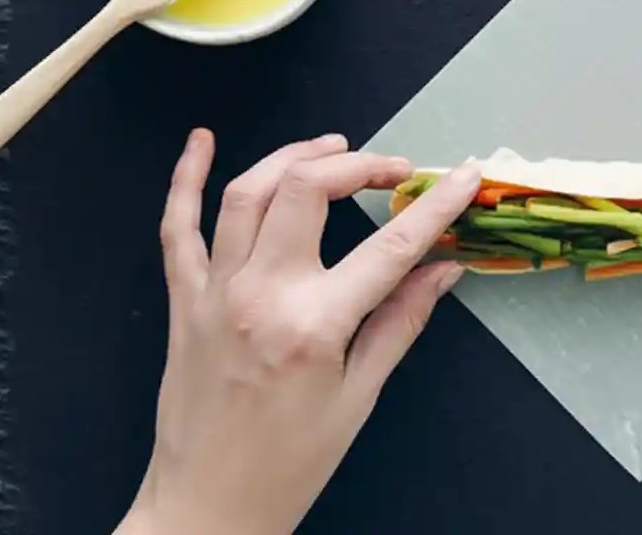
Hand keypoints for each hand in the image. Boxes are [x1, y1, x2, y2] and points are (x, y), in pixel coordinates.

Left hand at [114, 129, 479, 534]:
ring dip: (293, 156)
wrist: (206, 508)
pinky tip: (200, 143)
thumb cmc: (290, 463)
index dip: (436, 206)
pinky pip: (177, 227)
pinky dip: (185, 179)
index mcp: (314, 326)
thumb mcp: (360, 396)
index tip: (464, 175)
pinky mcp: (182, 301)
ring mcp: (214, 293)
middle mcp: (261, 296)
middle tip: (395, 170)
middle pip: (308, 192)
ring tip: (333, 147)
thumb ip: (401, 322)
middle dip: (360, 165)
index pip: (390, 247)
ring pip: (247, 193)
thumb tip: (445, 269)